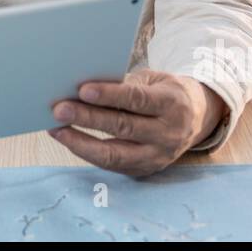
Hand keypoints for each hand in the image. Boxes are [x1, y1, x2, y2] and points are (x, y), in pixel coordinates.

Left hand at [48, 70, 226, 176]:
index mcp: (172, 104)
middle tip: (59, 109)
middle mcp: (168, 134)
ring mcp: (157, 156)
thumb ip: (127, 84)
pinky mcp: (145, 170)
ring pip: (115, 154)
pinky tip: (69, 139)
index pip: (137, 100)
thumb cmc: (165, 93)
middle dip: (88, 118)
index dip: (109, 95)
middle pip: (123, 127)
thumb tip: (86, 88)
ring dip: (81, 143)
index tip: (82, 90)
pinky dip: (87, 152)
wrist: (195, 120)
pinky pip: (112, 164)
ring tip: (57, 129)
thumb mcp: (155, 80)